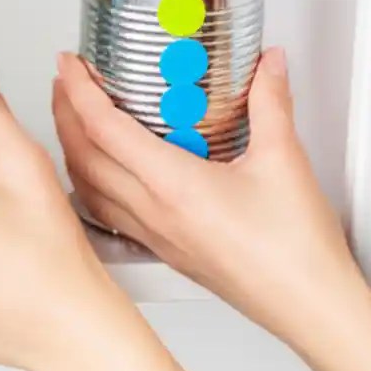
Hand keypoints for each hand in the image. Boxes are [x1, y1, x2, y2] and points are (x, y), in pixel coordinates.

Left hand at [55, 48, 370, 370]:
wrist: (307, 306)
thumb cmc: (295, 251)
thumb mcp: (283, 160)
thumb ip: (271, 103)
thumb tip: (267, 67)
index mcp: (172, 186)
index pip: (103, 128)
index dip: (79, 90)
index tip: (69, 64)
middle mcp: (152, 212)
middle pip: (82, 155)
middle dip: (64, 112)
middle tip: (64, 81)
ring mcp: (152, 233)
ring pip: (87, 186)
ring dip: (71, 148)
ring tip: (72, 119)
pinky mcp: (162, 248)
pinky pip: (106, 211)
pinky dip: (90, 182)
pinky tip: (98, 174)